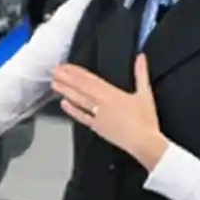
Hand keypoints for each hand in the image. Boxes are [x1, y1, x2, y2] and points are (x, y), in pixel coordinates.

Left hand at [52, 54, 169, 169]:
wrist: (144, 142)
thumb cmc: (146, 120)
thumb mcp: (145, 93)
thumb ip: (141, 73)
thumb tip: (141, 56)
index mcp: (112, 94)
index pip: (90, 80)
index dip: (76, 72)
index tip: (65, 66)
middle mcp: (102, 103)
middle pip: (81, 88)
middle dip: (66, 79)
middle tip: (54, 71)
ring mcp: (98, 115)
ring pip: (79, 100)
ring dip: (66, 91)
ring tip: (54, 83)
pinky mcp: (97, 127)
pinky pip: (82, 117)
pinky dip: (72, 110)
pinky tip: (63, 104)